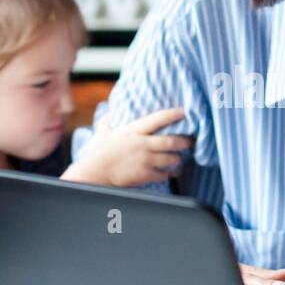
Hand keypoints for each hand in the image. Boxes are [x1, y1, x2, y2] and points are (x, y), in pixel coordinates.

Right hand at [61, 106, 192, 186]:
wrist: (94, 172)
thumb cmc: (98, 151)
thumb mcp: (103, 130)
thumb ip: (109, 119)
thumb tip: (111, 110)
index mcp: (134, 131)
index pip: (158, 119)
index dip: (173, 115)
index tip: (184, 112)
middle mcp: (142, 145)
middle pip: (171, 141)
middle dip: (184, 140)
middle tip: (190, 140)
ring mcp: (145, 161)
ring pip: (171, 158)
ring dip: (178, 158)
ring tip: (180, 156)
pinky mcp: (145, 175)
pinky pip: (164, 173)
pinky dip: (170, 172)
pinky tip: (172, 171)